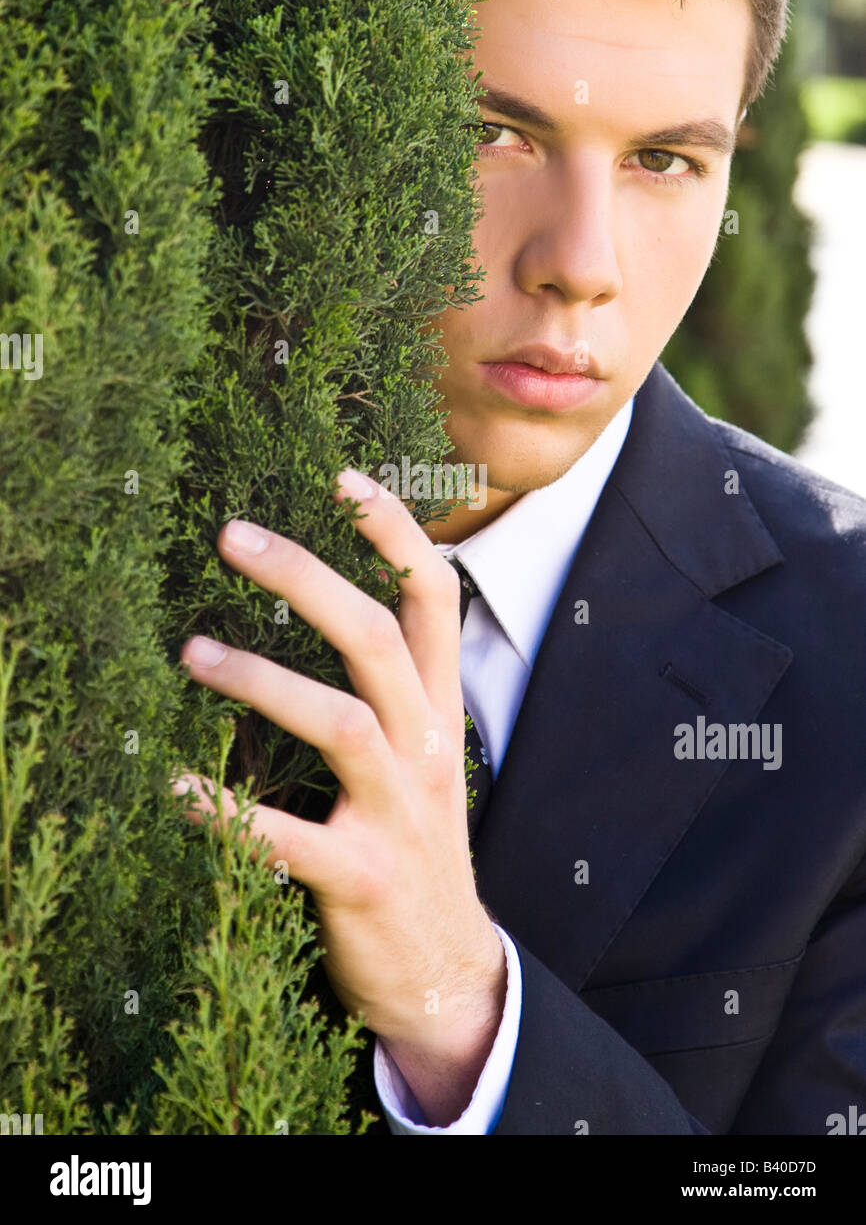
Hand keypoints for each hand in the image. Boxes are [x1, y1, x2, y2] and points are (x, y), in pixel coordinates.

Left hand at [174, 468, 506, 1125]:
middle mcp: (427, 750)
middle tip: (230, 536)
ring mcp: (399, 815)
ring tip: (192, 652)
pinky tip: (175, 793)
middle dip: (308, 578)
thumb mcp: (428, 760)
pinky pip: (288, 838)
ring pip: (341, 722)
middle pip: (379, 640)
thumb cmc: (419, 849)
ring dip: (262, 679)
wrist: (446, 972)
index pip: (434, 602)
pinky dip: (229, 814)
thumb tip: (344, 612)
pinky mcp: (363, 878)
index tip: (343, 479)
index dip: (396, 534)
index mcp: (440, 714)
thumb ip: (398, 693)